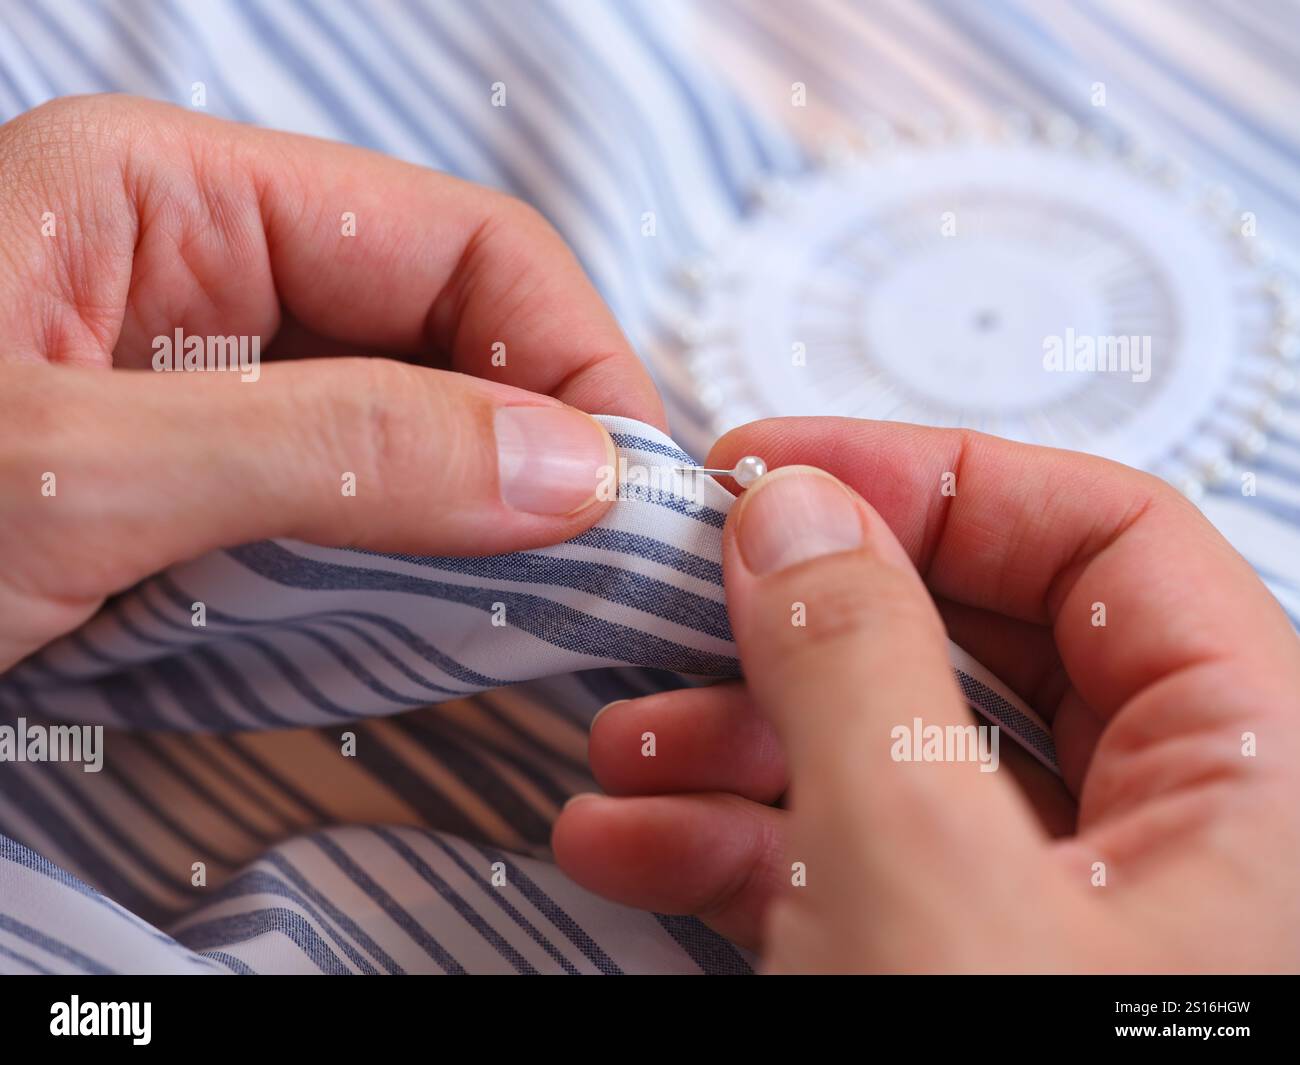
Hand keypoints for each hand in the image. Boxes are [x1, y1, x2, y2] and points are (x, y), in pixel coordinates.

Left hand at [0, 95, 663, 672]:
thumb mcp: (82, 471)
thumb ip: (336, 452)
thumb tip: (577, 473)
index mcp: (175, 198)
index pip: (460, 246)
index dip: (571, 364)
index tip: (630, 500)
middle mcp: (201, 279)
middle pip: (447, 345)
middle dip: (536, 456)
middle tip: (602, 579)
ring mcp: (199, 395)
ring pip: (407, 442)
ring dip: (475, 529)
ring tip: (534, 618)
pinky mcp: (190, 498)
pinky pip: (344, 520)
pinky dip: (401, 581)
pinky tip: (433, 635)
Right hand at [554, 418, 1299, 971]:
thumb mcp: (921, 876)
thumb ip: (852, 658)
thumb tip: (793, 509)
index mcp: (1265, 772)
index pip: (1102, 536)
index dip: (931, 478)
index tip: (782, 473)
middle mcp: (1191, 832)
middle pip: (983, 640)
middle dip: (808, 619)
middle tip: (687, 596)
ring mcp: (1078, 910)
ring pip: (906, 751)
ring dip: (748, 737)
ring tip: (627, 747)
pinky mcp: (983, 968)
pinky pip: (870, 858)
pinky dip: (748, 842)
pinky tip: (641, 845)